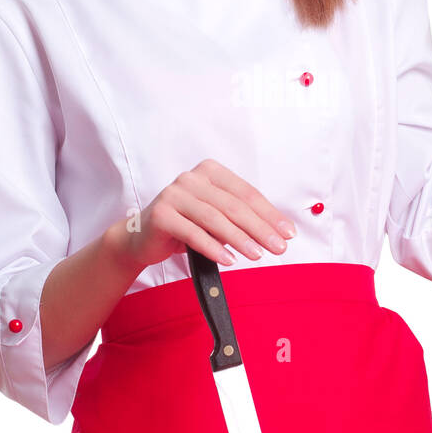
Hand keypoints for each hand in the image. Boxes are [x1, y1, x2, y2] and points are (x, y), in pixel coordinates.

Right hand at [126, 158, 295, 268]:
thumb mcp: (216, 219)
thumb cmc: (185, 227)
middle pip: (234, 206)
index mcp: (210, 172)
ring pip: (215, 218)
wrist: (143, 240)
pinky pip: (193, 233)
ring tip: (258, 255)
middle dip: (260, 229)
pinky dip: (214, 248)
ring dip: (240, 239)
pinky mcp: (161, 214)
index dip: (270, 214)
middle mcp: (191, 178)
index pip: (246, 193)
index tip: (288, 233)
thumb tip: (277, 232)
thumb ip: (241, 219)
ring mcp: (174, 194)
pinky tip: (230, 260)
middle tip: (279, 248)